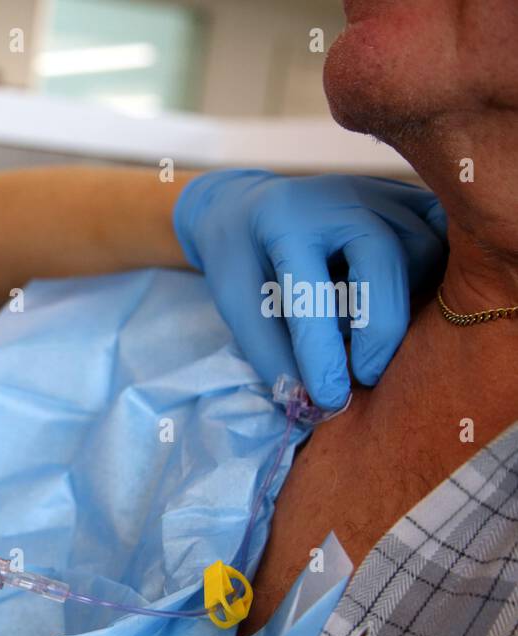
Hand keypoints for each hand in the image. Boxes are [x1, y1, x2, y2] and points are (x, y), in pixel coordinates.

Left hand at [174, 171, 446, 407]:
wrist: (250, 207)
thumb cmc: (241, 258)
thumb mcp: (236, 304)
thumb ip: (270, 352)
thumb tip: (309, 401)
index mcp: (282, 223)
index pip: (311, 292)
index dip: (323, 351)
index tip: (331, 397)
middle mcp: (337, 199)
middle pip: (384, 259)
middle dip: (380, 327)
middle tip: (365, 375)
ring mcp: (377, 193)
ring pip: (423, 251)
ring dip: (403, 300)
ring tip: (364, 323)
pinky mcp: (404, 199)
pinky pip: (441, 237)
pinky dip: (430, 273)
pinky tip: (399, 295)